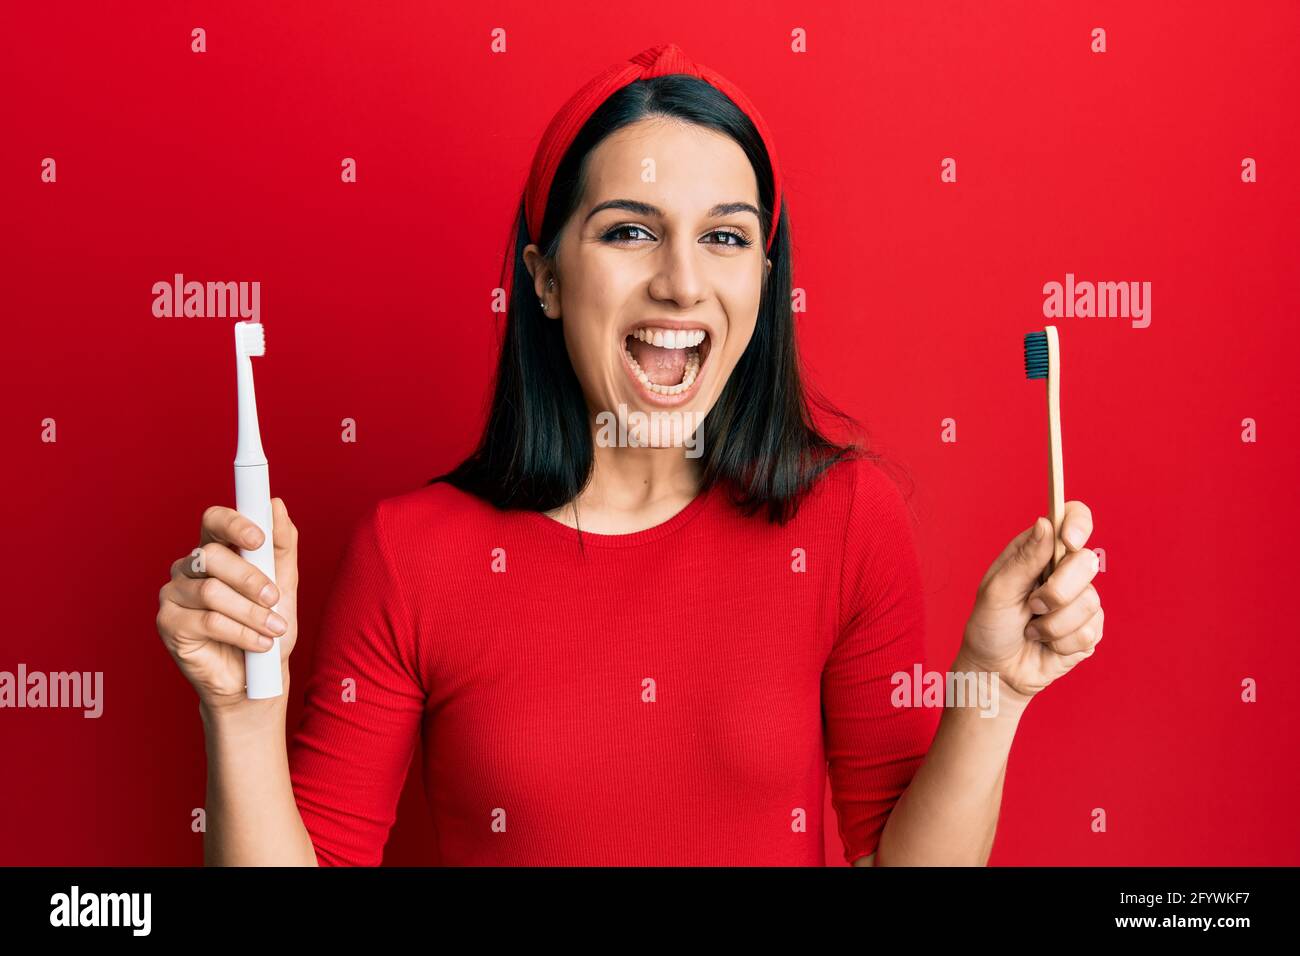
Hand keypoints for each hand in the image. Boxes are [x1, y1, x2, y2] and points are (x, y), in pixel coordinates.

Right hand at [156, 498, 299, 713]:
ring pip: (212, 591)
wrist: (256, 678)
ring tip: (272, 630)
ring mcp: (174, 594)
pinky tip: (258, 643)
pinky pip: (206, 620)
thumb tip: (277, 505)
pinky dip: (240, 632)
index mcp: (216, 551)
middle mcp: (190, 568)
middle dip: (250, 579)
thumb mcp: (284, 584)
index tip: (258, 539)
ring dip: (250, 613)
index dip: (233, 524)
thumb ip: (282, 545)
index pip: (214, 521)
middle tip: (274, 599)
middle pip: (213, 557)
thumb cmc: (267, 628)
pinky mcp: (168, 623)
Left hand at [957, 501, 1102, 703]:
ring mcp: (1080, 601)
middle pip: (1088, 562)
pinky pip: (1091, 632)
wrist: (996, 671)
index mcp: (1040, 551)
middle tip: (1032, 606)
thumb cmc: (990, 626)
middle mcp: (1064, 571)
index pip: (1073, 519)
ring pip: (1090, 602)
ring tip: (1032, 629)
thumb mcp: (997, 591)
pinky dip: (1061, 642)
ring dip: (1053, 624)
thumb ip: (1024, 559)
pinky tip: (1046, 644)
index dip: (1078, 524)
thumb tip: (1045, 523)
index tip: (1069, 541)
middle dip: (1057, 591)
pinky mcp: (1089, 630)